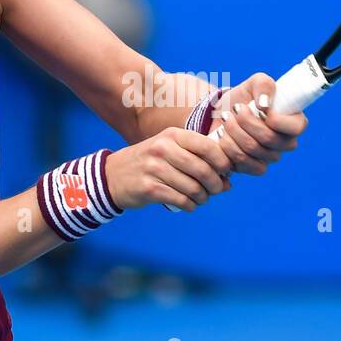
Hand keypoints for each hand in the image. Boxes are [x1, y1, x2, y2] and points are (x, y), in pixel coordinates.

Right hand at [105, 127, 234, 211]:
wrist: (113, 175)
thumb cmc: (149, 162)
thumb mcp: (170, 150)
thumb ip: (199, 160)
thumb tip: (228, 182)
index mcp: (172, 135)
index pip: (208, 146)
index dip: (223, 162)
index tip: (225, 172)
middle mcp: (163, 149)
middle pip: (204, 170)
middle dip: (215, 184)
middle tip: (216, 190)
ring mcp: (155, 169)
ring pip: (194, 188)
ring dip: (203, 197)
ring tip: (201, 198)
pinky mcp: (149, 189)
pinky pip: (181, 200)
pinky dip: (190, 205)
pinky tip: (189, 204)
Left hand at [208, 72, 307, 175]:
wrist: (221, 113)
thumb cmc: (244, 97)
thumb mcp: (254, 82)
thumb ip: (264, 85)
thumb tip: (264, 104)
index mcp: (293, 122)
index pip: (297, 128)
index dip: (277, 119)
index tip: (260, 107)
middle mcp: (285, 143)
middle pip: (269, 138)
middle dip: (246, 121)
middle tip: (236, 108)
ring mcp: (270, 157)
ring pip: (252, 149)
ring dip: (234, 131)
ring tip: (226, 118)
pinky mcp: (252, 167)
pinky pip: (242, 162)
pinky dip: (228, 146)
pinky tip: (222, 134)